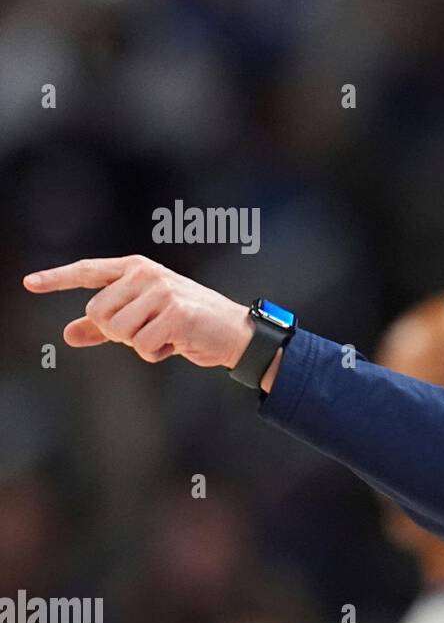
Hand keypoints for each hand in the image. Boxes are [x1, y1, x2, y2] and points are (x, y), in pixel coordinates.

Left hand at [22, 255, 253, 369]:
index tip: (29, 284)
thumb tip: (69, 334)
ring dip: (139, 344)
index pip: (89, 271)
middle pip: (98, 311)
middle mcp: (148, 274)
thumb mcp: (144, 320)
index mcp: (137, 269)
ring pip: (119, 331)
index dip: (57, 278)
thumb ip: (106, 325)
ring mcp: (162, 292)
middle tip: (147, 332)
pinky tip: (177, 343)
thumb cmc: (190, 324)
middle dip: (117, 332)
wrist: (235, 332)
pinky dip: (157, 353)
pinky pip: (142, 346)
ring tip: (165, 336)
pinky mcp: (176, 313)